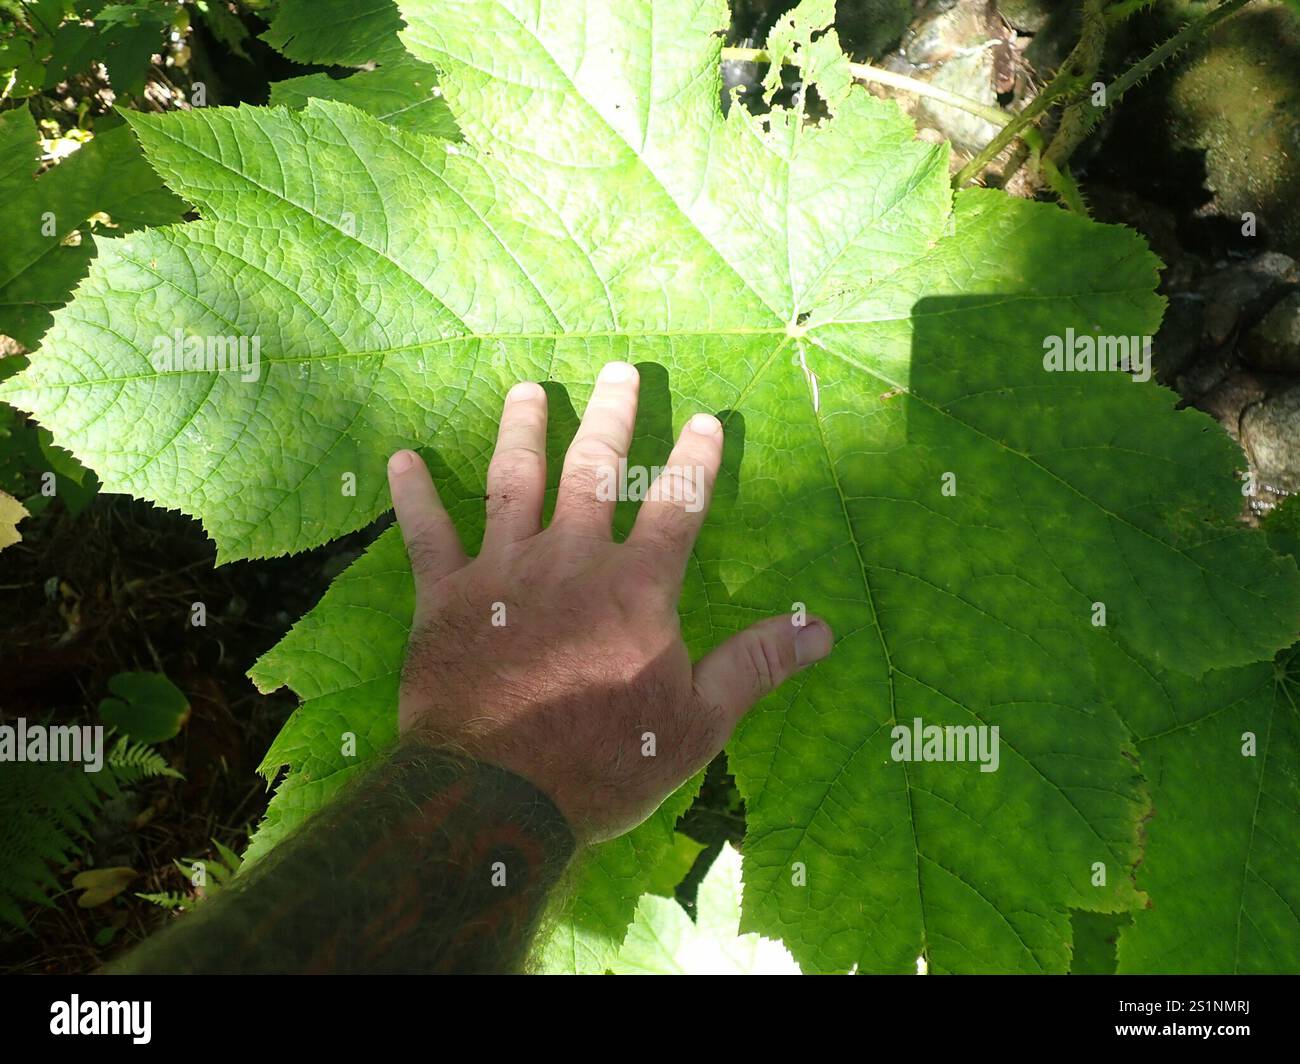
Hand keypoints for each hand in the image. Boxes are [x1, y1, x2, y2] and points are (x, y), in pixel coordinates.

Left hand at [388, 361, 832, 842]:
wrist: (496, 793)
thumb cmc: (604, 761)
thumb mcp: (697, 724)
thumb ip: (755, 666)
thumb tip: (823, 629)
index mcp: (636, 586)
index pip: (678, 506)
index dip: (694, 459)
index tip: (704, 417)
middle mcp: (570, 558)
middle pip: (594, 471)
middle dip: (611, 416)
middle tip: (618, 370)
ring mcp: (504, 570)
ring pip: (514, 482)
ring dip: (522, 430)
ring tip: (527, 390)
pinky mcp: (447, 597)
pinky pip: (427, 535)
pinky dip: (414, 496)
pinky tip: (401, 458)